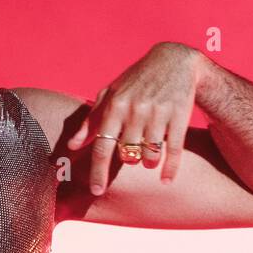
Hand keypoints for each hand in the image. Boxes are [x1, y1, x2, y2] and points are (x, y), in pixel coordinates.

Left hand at [66, 42, 202, 191]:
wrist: (175, 60)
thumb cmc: (136, 81)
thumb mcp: (110, 94)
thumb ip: (91, 121)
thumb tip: (72, 146)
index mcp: (115, 106)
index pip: (102, 146)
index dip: (98, 172)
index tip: (96, 191)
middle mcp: (135, 110)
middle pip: (126, 154)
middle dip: (128, 160)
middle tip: (131, 154)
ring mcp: (159, 114)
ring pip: (149, 156)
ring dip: (147, 163)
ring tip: (148, 159)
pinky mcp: (180, 117)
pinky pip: (174, 151)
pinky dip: (170, 170)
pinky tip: (166, 180)